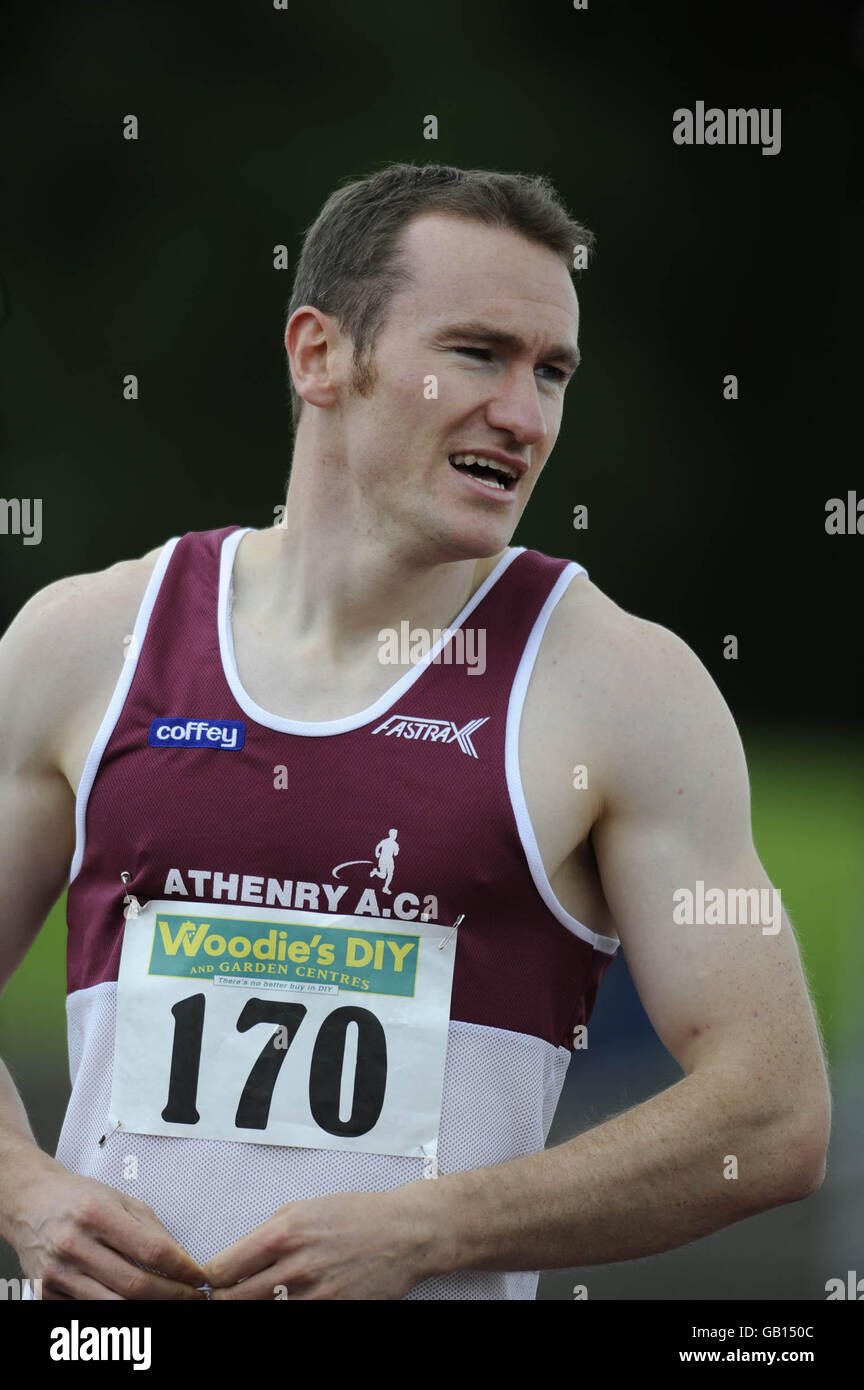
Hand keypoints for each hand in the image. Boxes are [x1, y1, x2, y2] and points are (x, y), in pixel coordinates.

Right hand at [6, 1157, 207, 1299]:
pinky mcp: (47, 1294)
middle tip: (192, 1296)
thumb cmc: (79, 1199)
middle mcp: (75, 1245)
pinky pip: (90, 1310)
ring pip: (114, 1305)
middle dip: (172, 1295)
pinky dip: (116, 1309)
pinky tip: (134, 1302)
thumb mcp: (120, 1200)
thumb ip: (153, 1229)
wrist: (31, 1204)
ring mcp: (59, 1274)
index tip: (198, 1276)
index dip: (182, 1269)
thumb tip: (183, 1260)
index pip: (151, 1251)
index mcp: (97, 1214)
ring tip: (169, 1301)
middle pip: (135, 1285)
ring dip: (149, 1308)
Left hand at [204, 1186, 437, 1300]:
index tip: (215, 1280)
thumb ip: (268, 1232)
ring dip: (258, 1305)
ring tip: (265, 1294)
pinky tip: (292, 1301)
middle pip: (233, 1300)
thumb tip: (238, 1256)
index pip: (222, 1269)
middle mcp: (294, 1266)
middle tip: (232, 1294)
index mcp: (282, 1233)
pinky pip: (293, 1319)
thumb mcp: (304, 1208)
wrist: (403, 1235)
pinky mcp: (331, 1311)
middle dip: (226, 1298)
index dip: (212, 1278)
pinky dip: (287, 1310)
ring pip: (261, 1312)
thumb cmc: (355, 1215)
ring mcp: (313, 1295)